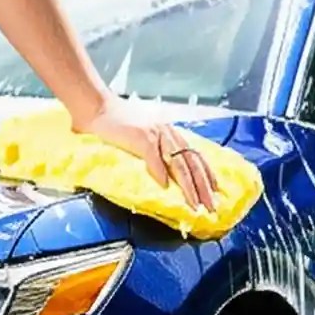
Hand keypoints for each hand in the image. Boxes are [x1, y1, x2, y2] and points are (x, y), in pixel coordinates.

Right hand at [70, 95, 219, 211]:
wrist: (98, 108)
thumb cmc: (118, 123)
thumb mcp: (145, 136)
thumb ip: (158, 151)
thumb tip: (168, 173)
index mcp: (171, 133)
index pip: (195, 154)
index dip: (207, 173)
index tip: (215, 190)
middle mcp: (168, 132)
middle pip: (192, 162)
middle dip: (203, 187)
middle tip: (211, 206)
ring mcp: (156, 134)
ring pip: (178, 163)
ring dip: (188, 186)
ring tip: (195, 203)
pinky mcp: (141, 137)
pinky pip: (154, 158)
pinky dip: (160, 173)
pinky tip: (166, 188)